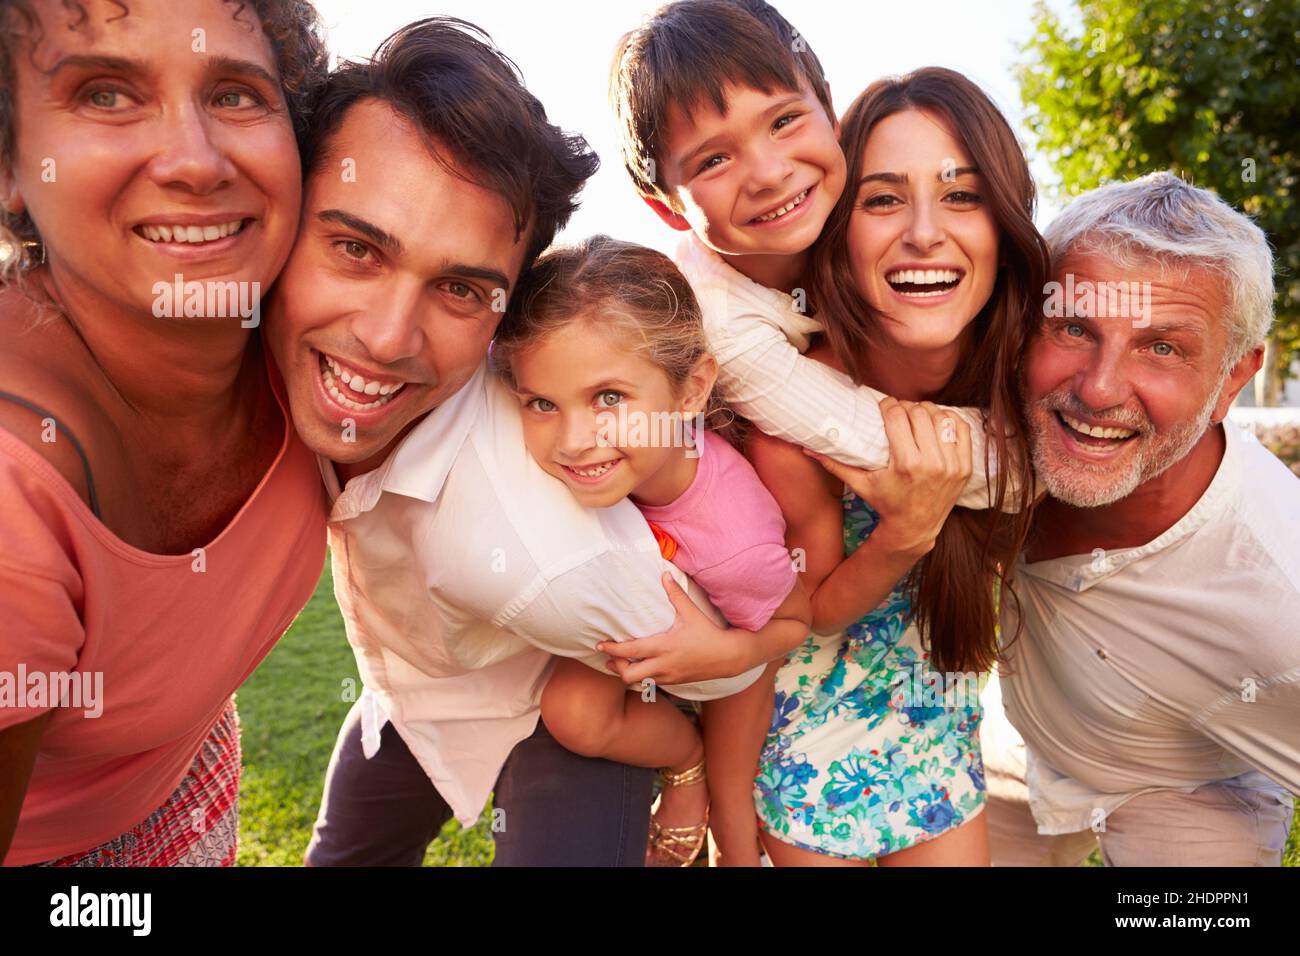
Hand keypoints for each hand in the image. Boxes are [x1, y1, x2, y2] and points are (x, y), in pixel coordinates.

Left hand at [595, 573, 746, 685]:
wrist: (728, 657)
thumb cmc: (709, 633)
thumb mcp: (691, 612)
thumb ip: (675, 594)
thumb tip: (664, 574)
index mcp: (665, 647)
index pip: (631, 651)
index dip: (613, 648)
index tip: (600, 643)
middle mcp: (664, 665)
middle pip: (628, 675)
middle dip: (616, 666)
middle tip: (610, 656)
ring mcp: (669, 676)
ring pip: (638, 682)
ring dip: (627, 672)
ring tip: (620, 662)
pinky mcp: (674, 682)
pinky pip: (651, 683)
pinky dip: (641, 676)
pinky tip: (640, 667)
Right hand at [804, 397, 972, 558]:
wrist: (915, 527)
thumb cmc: (885, 502)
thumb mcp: (860, 485)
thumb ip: (834, 465)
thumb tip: (806, 449)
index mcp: (906, 464)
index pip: (897, 417)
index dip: (889, 405)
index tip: (886, 405)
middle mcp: (932, 463)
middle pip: (919, 413)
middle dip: (907, 407)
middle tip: (900, 412)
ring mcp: (952, 465)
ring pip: (941, 416)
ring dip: (928, 412)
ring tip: (918, 416)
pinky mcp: (964, 466)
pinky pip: (961, 429)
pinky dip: (949, 420)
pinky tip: (938, 423)